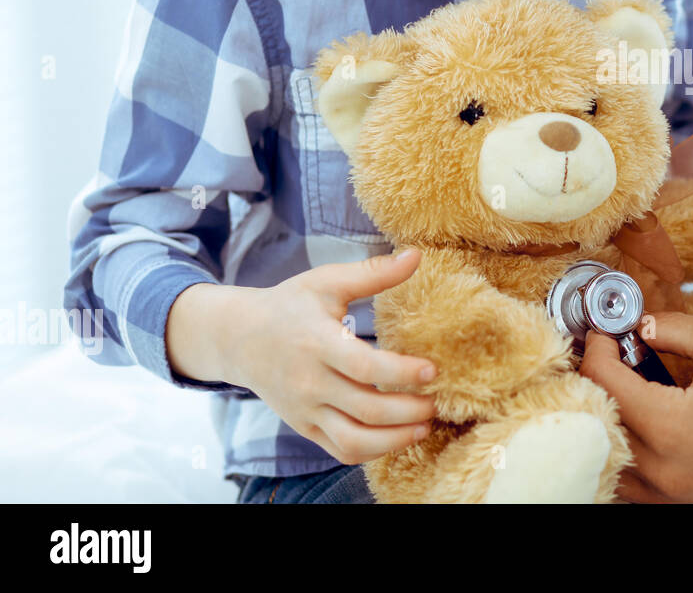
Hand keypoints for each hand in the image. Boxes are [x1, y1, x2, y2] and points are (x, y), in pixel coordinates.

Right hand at [219, 248, 440, 464]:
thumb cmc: (289, 305)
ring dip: (395, 440)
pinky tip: (398, 437)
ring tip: (425, 426)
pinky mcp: (304, 427)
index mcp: (317, 343)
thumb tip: (417, 255)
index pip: (363, 366)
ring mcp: (305, 410)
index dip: (401, 372)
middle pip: (366, 409)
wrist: (239, 338)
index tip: (433, 370)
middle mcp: (309, 382)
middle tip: (439, 402)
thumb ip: (373, 273)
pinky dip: (373, 451)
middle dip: (409, 410)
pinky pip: (341, 450)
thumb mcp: (327, 282)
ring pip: (354, 440)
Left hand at [580, 311, 692, 502]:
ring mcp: (673, 494)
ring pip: (610, 456)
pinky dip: (628, 446)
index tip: (605, 329)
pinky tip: (647, 416)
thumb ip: (672, 329)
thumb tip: (638, 324)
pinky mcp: (686, 501)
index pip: (603, 383)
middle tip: (612, 349)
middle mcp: (663, 470)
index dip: (596, 347)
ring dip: (608, 417)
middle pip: (597, 421)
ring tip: (628, 382)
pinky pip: (634, 478)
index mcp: (671, 427)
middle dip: (597, 380)